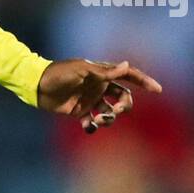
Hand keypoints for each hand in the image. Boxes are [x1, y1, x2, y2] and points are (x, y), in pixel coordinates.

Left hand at [37, 58, 161, 133]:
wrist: (36, 85)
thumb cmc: (58, 73)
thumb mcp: (82, 70)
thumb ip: (104, 72)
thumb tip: (126, 65)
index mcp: (102, 74)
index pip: (128, 76)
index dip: (144, 81)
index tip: (158, 90)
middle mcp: (99, 87)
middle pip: (123, 98)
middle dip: (124, 107)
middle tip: (114, 111)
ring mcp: (90, 100)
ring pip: (110, 112)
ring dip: (109, 118)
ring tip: (97, 120)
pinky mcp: (78, 111)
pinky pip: (92, 122)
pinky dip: (92, 127)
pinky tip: (87, 126)